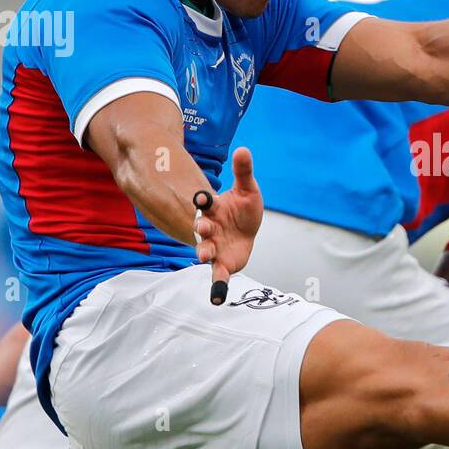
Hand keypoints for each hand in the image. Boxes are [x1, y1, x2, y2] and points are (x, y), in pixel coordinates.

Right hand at [194, 147, 262, 303]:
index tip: (202, 198)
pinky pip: (218, 277)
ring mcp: (214, 247)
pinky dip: (217, 288)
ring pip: (205, 251)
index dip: (203, 200)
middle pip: (202, 228)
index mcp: (214, 209)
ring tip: (204, 257)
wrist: (246, 227)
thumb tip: (243, 149)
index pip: (206, 203)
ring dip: (203, 253)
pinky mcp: (222, 263)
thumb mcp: (248, 189)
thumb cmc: (242, 208)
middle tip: (201, 228)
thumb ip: (243, 172)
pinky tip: (216, 299)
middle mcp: (209, 228)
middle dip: (200, 228)